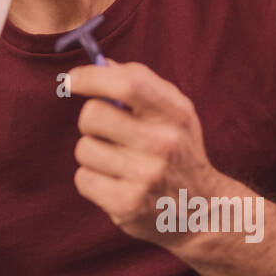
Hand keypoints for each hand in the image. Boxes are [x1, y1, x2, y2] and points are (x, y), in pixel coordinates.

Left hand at [67, 61, 228, 248]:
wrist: (203, 212)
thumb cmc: (179, 151)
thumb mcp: (175, 112)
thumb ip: (141, 83)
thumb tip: (99, 63)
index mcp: (175, 113)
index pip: (128, 83)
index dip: (91, 77)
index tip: (72, 80)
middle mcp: (163, 143)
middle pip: (92, 115)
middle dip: (89, 121)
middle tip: (104, 131)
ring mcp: (146, 176)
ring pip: (84, 149)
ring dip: (93, 154)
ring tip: (116, 163)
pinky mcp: (128, 205)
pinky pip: (83, 179)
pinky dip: (92, 180)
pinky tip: (114, 183)